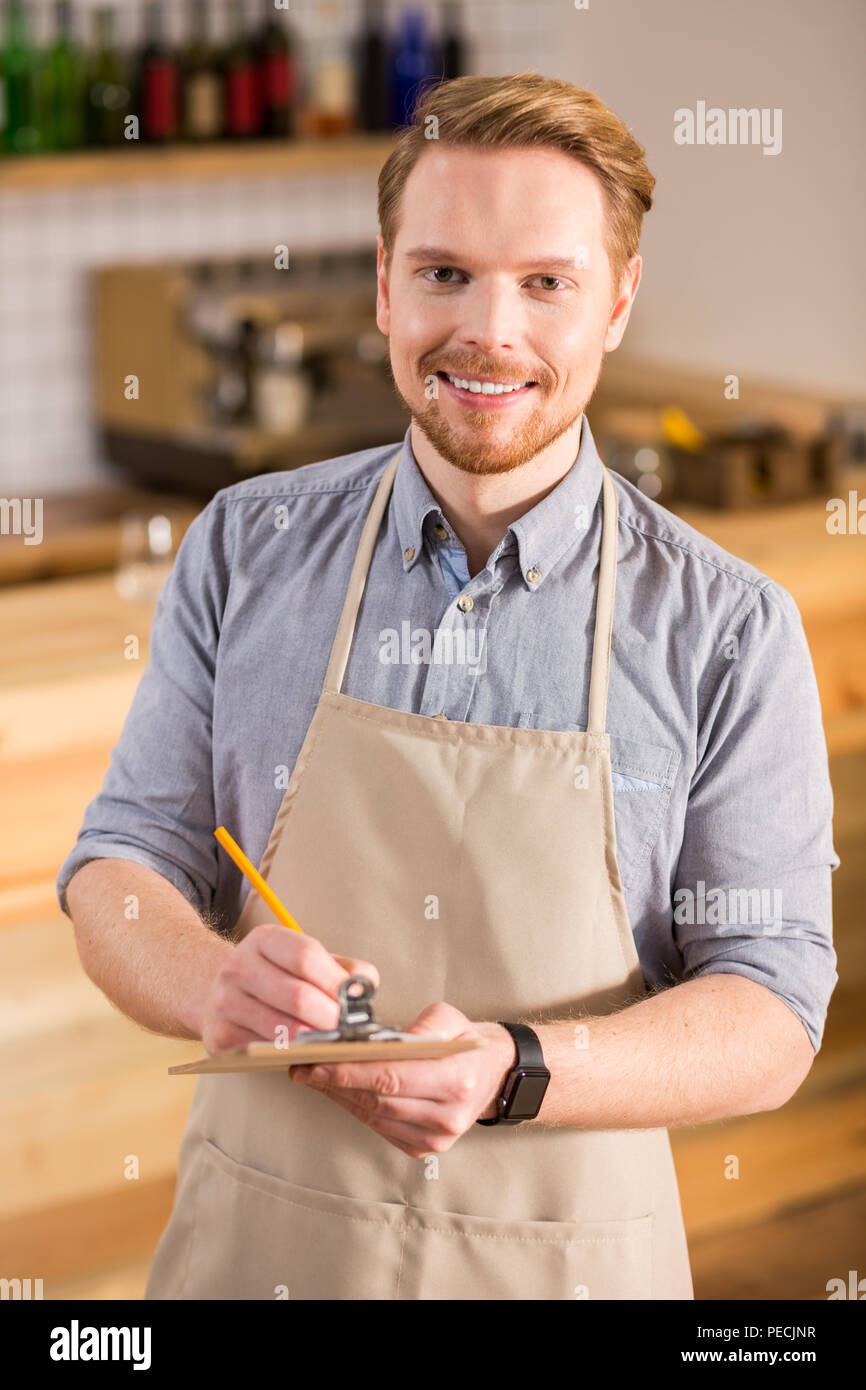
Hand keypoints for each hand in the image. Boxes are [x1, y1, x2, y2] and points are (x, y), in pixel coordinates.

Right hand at [200, 923, 379, 1055]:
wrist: (219, 992)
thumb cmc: (276, 976)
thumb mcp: (304, 959)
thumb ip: (341, 968)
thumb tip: (367, 984)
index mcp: (263, 940)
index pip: (306, 956)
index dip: (337, 981)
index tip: (354, 998)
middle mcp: (238, 967)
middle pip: (299, 997)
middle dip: (332, 1017)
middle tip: (346, 1028)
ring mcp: (225, 1003)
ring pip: (285, 1030)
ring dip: (317, 1041)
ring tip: (332, 1042)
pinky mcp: (220, 1037)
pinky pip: (268, 1052)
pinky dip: (294, 1056)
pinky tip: (306, 1052)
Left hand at [291, 1003, 516, 1157]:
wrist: (493, 1075)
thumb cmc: (465, 1042)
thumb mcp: (448, 1018)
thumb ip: (417, 1026)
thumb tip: (375, 1041)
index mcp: (456, 1079)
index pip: (392, 1078)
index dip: (350, 1072)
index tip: (317, 1063)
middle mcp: (447, 1116)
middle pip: (378, 1100)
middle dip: (335, 1082)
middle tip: (303, 1066)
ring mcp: (436, 1138)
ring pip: (374, 1116)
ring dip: (340, 1096)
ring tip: (313, 1076)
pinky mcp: (424, 1147)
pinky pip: (380, 1127)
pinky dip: (356, 1107)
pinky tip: (339, 1091)